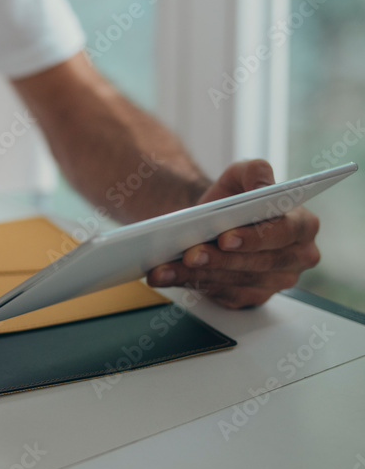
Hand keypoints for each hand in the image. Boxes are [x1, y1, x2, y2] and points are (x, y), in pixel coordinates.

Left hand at [147, 159, 320, 307]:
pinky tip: (166, 276)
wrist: (210, 219)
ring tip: (166, 267)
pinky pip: (219, 294)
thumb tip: (262, 186)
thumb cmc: (233, 197)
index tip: (225, 238)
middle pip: (256, 263)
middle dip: (219, 260)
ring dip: (196, 275)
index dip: (255, 237)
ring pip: (233, 281)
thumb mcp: (242, 174)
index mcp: (303, 226)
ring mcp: (274, 282)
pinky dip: (188, 284)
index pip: (284, 233)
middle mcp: (295, 258)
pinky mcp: (248, 297)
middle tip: (189, 254)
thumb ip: (256, 171)